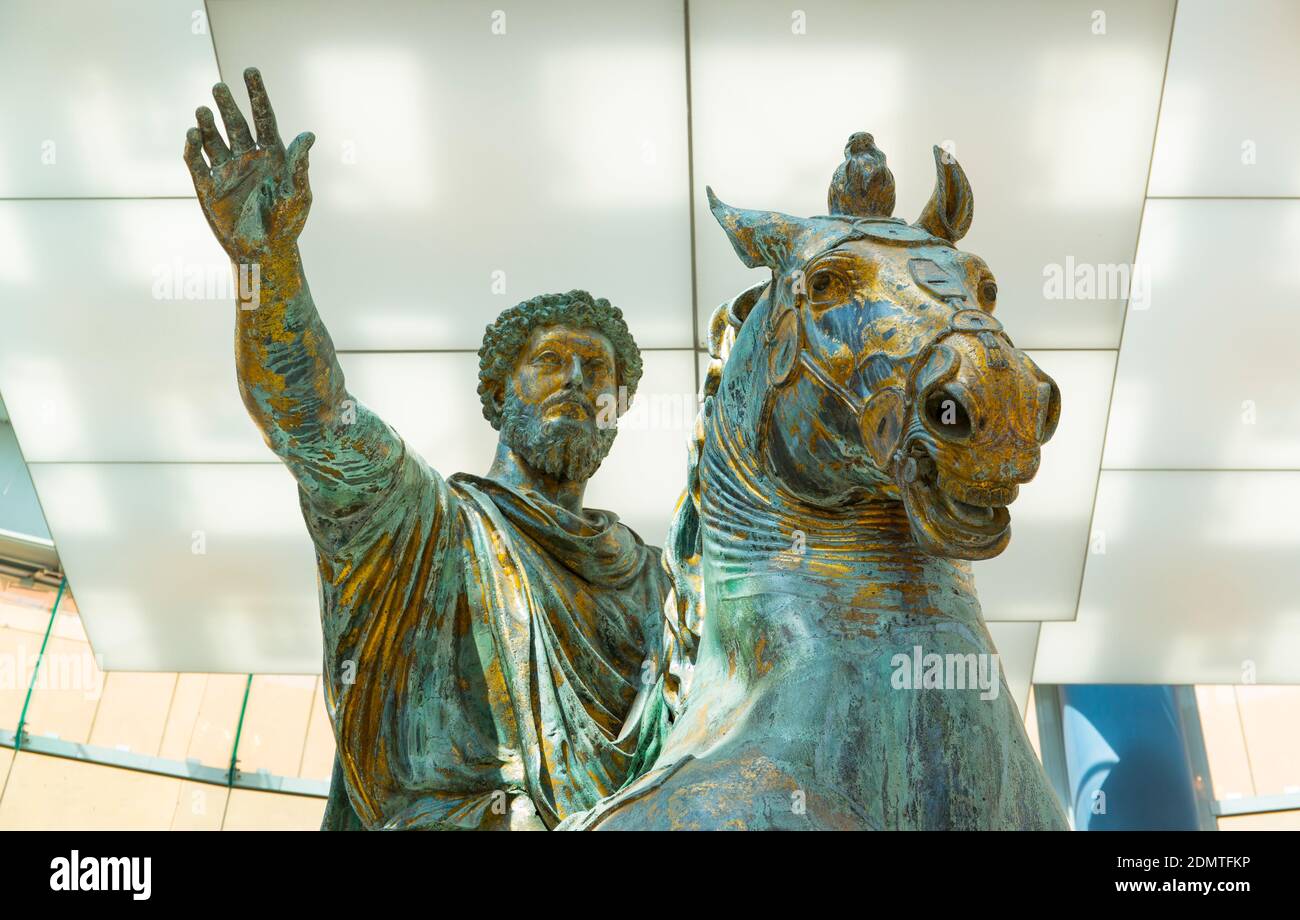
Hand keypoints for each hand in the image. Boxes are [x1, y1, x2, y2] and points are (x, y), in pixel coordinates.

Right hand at [184, 67, 313, 262]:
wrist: (265, 253)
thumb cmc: (287, 224)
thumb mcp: (298, 194)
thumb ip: (299, 165)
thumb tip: (308, 135)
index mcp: (272, 154)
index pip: (263, 117)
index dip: (257, 94)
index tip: (250, 71)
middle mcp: (247, 157)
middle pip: (235, 123)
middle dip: (227, 104)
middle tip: (219, 87)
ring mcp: (226, 170)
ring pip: (213, 138)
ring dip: (207, 123)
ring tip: (203, 110)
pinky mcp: (207, 186)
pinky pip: (196, 162)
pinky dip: (193, 147)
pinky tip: (193, 134)